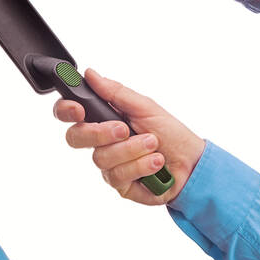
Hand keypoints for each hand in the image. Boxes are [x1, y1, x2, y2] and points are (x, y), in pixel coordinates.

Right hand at [53, 69, 203, 204]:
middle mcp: (100, 143)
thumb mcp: (145, 106)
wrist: (194, 164)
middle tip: (123, 129)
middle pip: (75, 138)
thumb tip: (90, 74)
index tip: (78, 109)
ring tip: (154, 145)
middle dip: (99, 133)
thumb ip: (115, 92)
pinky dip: (141, 166)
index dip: (65, 110)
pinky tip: (156, 163)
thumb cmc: (171, 134)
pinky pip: (118, 175)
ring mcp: (108, 165)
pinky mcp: (120, 185)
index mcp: (101, 119)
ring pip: (101, 158)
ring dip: (132, 149)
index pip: (69, 113)